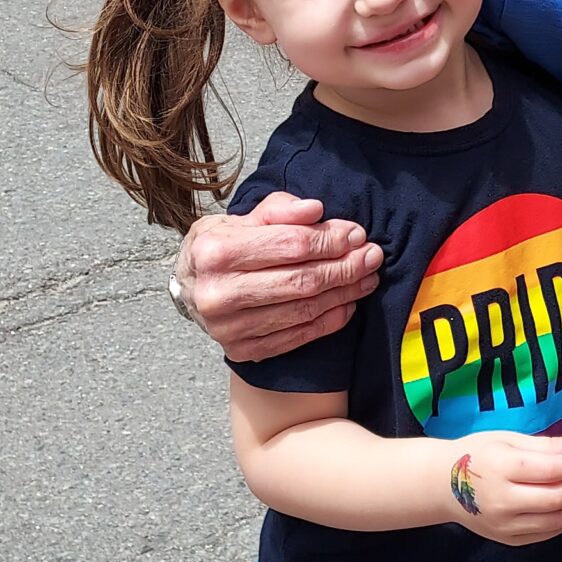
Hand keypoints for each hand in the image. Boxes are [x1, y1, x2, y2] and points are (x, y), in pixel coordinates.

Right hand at [176, 192, 384, 361]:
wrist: (189, 290)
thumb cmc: (218, 248)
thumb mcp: (238, 218)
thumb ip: (278, 210)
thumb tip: (316, 210)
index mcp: (217, 252)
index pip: (291, 245)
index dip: (331, 239)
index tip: (356, 233)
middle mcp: (219, 294)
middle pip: (302, 281)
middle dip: (345, 267)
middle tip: (372, 256)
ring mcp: (230, 328)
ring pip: (304, 310)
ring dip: (344, 294)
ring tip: (367, 278)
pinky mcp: (244, 351)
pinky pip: (298, 337)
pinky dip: (329, 321)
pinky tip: (347, 305)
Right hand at [443, 431, 561, 545]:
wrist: (441, 485)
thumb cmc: (476, 453)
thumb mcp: (507, 439)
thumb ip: (545, 445)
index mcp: (501, 468)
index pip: (551, 470)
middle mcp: (503, 500)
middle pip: (557, 498)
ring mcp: (505, 525)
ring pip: (557, 520)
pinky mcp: (509, 539)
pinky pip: (547, 533)